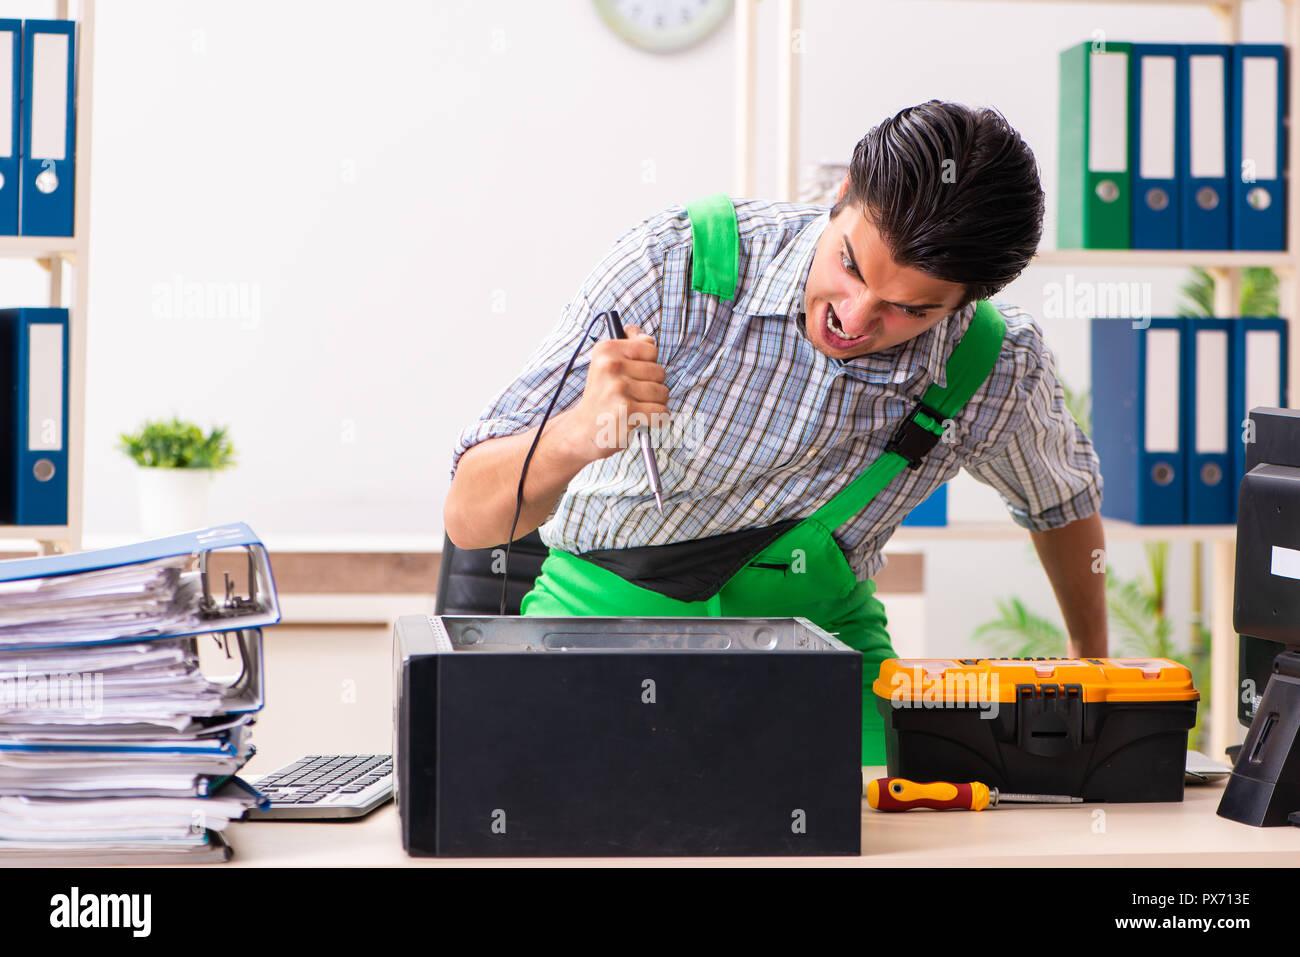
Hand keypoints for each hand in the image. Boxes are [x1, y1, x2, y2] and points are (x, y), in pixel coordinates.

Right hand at [561, 323, 669, 463]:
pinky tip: (640, 420)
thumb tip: (644, 334)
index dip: (648, 365)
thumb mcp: (606, 365)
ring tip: (634, 409)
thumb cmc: (601, 398)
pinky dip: (657, 420)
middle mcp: (610, 366)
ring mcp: (618, 389)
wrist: (583, 431)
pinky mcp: (626, 411)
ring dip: (654, 404)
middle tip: (631, 396)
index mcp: (606, 350)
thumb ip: (628, 345)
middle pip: (660, 372)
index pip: (651, 349)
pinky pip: (661, 412)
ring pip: (663, 392)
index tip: (633, 375)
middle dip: (653, 386)